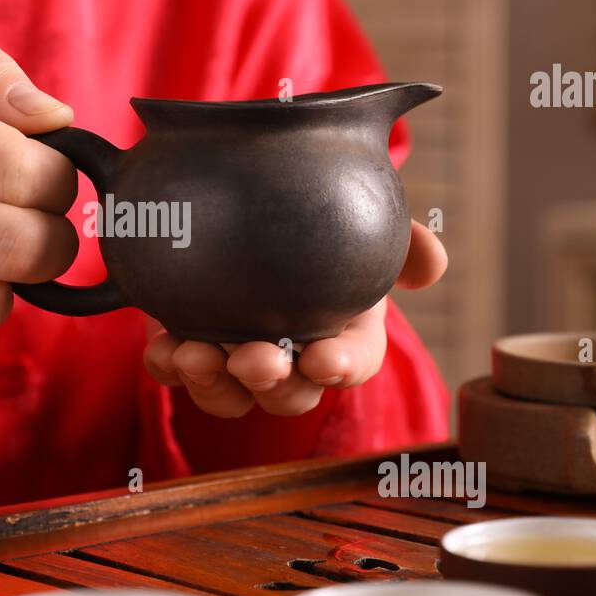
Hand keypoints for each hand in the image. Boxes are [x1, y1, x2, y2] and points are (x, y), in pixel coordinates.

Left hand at [142, 221, 447, 416]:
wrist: (246, 199)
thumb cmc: (317, 221)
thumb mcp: (361, 218)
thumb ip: (400, 237)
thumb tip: (432, 261)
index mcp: (343, 331)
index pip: (353, 363)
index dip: (342, 368)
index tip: (323, 360)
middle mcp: (290, 355)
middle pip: (289, 393)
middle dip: (271, 382)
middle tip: (254, 360)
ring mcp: (235, 357)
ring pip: (228, 396)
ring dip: (212, 384)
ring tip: (195, 354)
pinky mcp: (188, 347)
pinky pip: (175, 372)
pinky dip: (167, 365)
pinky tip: (163, 346)